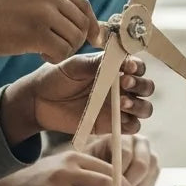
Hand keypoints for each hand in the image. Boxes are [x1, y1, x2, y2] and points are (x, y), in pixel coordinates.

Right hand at [0, 0, 97, 61]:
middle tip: (59, 48)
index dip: (92, 24)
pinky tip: (39, 55)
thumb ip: (51, 4)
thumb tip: (82, 25)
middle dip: (77, 41)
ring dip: (63, 50)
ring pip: (75, 39)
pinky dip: (55, 58)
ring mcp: (43, 12)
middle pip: (82, 23)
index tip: (94, 39)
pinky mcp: (37, 32)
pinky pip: (62, 51)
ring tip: (44, 50)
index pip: (83, 5)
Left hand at [1, 54, 154, 144]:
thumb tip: (116, 58)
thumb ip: (95, 63)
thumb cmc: (57, 78)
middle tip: (125, 83)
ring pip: (144, 108)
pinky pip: (132, 127)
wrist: (39, 102)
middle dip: (140, 85)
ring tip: (122, 102)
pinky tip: (120, 118)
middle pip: (146, 87)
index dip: (137, 66)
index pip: (137, 66)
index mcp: (114, 69)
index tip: (128, 66)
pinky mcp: (112, 125)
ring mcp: (118, 108)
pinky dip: (131, 123)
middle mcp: (121, 87)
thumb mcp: (74, 66)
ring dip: (139, 105)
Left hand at [84, 134, 159, 185]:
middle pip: (141, 165)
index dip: (118, 174)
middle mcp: (139, 143)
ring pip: (148, 175)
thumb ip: (95, 170)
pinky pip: (151, 183)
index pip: (125, 153)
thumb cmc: (90, 165)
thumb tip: (105, 185)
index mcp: (122, 136)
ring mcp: (150, 155)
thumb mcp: (87, 164)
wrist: (98, 168)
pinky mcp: (154, 169)